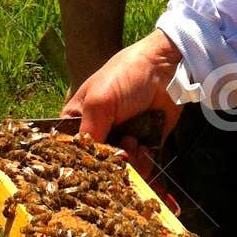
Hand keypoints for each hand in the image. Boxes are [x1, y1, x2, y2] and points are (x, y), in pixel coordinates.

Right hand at [64, 29, 185, 157]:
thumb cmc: (125, 76)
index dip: (79, 159)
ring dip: (127, 161)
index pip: (71, 149)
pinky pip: (140, 167)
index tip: (91, 161)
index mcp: (79, 119)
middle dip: (107, 161)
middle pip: (96, 163)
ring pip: (118, 168)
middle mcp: (99, 132)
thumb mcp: (99, 101)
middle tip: (119, 146)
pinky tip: (144, 147)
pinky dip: (142, 163)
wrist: (165, 68)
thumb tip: (90, 163)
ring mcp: (122, 140)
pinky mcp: (144, 145)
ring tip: (133, 141)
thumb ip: (89, 133)